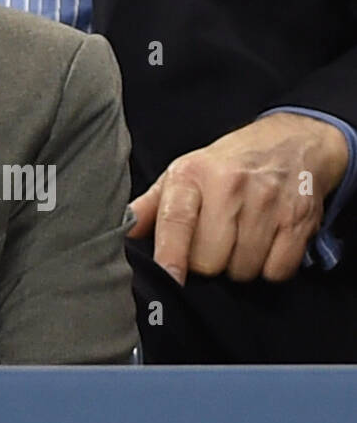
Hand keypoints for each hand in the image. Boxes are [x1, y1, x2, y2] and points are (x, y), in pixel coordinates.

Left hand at [126, 113, 348, 284]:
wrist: (290, 144)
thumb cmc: (226, 166)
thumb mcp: (183, 174)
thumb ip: (152, 205)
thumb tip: (123, 231)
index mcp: (192, 175)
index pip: (176, 220)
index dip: (171, 255)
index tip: (169, 278)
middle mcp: (229, 186)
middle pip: (209, 259)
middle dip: (207, 263)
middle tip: (212, 244)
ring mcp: (267, 203)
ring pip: (242, 269)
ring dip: (238, 266)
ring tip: (239, 241)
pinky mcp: (298, 221)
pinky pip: (276, 271)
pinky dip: (269, 268)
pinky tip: (264, 245)